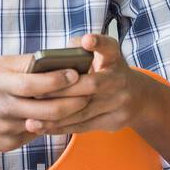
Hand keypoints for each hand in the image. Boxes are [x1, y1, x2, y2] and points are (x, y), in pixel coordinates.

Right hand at [0, 52, 93, 154]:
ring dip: (66, 114)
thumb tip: (52, 59)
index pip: (34, 83)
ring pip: (45, 123)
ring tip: (80, 104)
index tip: (76, 74)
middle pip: (47, 108)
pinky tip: (57, 116)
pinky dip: (47, 124)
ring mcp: (5, 129)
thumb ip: (21, 64)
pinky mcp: (6, 144)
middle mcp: (1, 107)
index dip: (58, 79)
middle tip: (90, 91)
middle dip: (74, 100)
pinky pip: (34, 133)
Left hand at [25, 33, 151, 135]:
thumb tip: (55, 54)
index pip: (109, 47)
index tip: (87, 40)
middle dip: (62, 91)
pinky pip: (83, 126)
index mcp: (114, 59)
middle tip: (34, 94)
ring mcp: (119, 103)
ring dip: (55, 117)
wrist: (139, 98)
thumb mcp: (101, 56)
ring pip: (83, 111)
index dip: (98, 43)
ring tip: (30, 120)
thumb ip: (79, 50)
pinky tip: (40, 129)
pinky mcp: (113, 121)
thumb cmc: (107, 71)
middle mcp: (119, 80)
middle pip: (91, 85)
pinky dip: (60, 128)